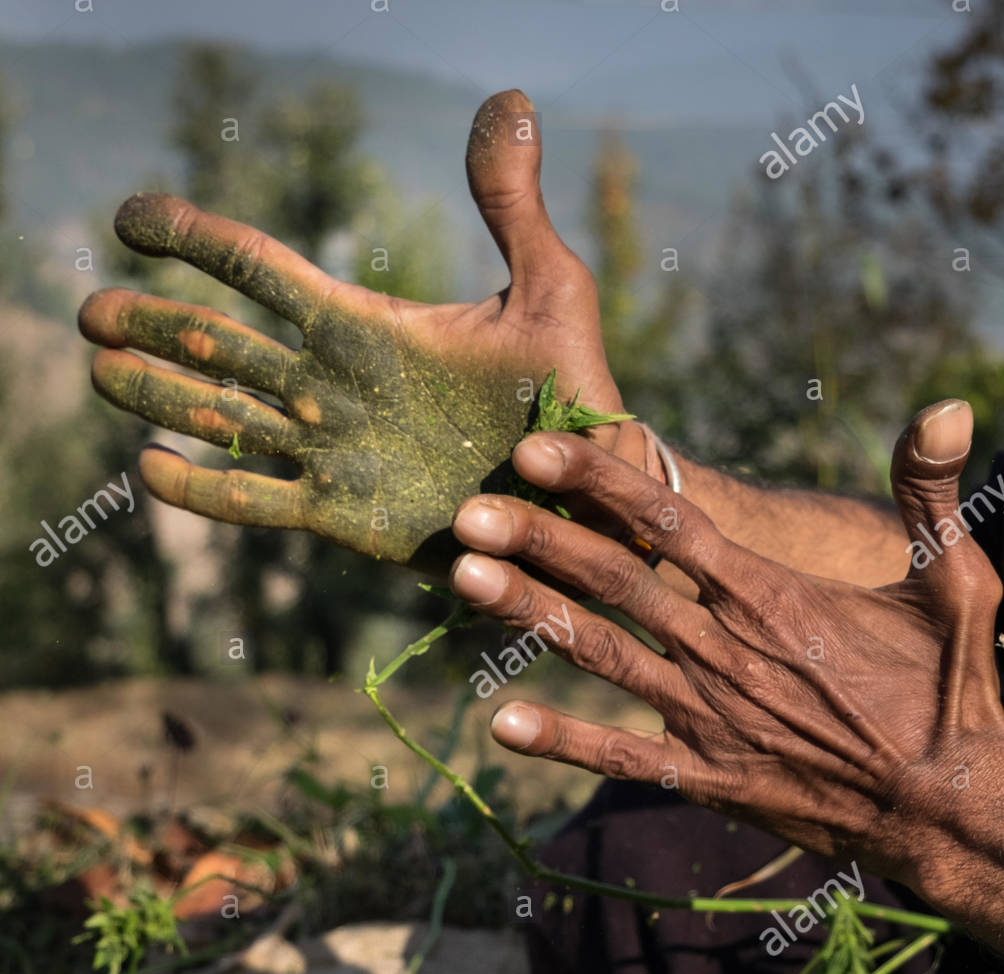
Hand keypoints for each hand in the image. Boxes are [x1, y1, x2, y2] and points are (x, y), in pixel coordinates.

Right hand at [78, 90, 631, 574]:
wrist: (583, 492)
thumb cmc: (569, 391)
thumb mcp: (550, 289)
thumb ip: (513, 205)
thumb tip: (508, 99)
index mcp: (363, 328)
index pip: (260, 274)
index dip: (193, 241)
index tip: (130, 219)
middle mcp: (332, 386)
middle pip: (217, 347)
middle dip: (151, 327)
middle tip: (89, 314)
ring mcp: (331, 452)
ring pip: (222, 417)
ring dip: (159, 396)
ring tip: (100, 370)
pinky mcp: (344, 514)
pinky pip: (259, 502)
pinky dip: (206, 490)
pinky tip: (152, 471)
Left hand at [447, 400, 1003, 882]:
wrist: (951, 811)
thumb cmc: (952, 692)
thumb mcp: (958, 582)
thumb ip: (932, 494)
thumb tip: (951, 403)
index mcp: (774, 596)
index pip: (671, 521)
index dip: (600, 481)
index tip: (537, 449)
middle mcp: (728, 651)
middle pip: (617, 581)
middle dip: (539, 540)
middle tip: (465, 510)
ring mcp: (712, 717)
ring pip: (604, 656)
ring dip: (530, 616)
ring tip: (461, 579)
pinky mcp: (710, 777)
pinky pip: (624, 758)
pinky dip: (565, 741)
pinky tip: (501, 724)